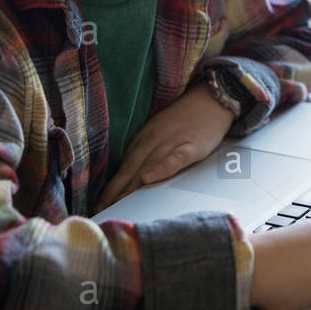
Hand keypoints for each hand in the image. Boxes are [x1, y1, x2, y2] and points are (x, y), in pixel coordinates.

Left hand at [95, 83, 235, 210]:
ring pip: (146, 167)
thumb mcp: (159, 130)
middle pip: (130, 169)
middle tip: (100, 211)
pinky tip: (149, 179)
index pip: (123, 166)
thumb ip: (145, 150)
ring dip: (130, 187)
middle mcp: (153, 141)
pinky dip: (160, 169)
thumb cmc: (186, 118)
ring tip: (117, 205)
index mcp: (144, 138)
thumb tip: (130, 175)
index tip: (98, 205)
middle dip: (114, 192)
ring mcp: (171, 143)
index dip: (110, 187)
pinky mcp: (190, 147)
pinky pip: (174, 159)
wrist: (212, 98)